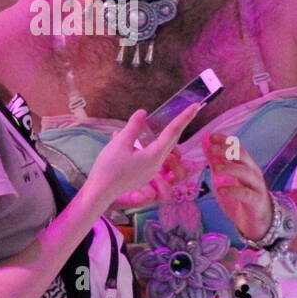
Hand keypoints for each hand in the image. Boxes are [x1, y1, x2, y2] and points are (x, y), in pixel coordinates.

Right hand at [84, 104, 202, 209]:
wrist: (100, 192)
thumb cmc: (109, 168)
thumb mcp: (120, 143)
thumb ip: (133, 127)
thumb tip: (143, 112)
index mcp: (154, 155)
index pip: (173, 132)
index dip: (184, 117)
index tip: (196, 105)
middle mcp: (157, 163)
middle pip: (172, 140)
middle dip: (181, 124)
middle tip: (191, 109)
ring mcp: (151, 171)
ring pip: (162, 148)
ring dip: (164, 134)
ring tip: (161, 123)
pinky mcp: (143, 174)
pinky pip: (151, 154)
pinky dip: (149, 144)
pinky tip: (132, 140)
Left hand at [203, 131, 270, 242]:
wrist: (256, 222)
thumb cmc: (240, 198)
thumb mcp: (224, 178)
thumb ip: (216, 161)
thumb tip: (206, 142)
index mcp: (246, 165)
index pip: (237, 147)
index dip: (225, 140)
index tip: (211, 136)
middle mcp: (253, 173)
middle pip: (243, 156)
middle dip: (227, 150)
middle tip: (211, 149)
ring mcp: (256, 187)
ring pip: (246, 172)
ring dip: (231, 167)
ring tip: (216, 167)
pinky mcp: (256, 202)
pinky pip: (246, 194)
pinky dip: (233, 190)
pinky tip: (221, 190)